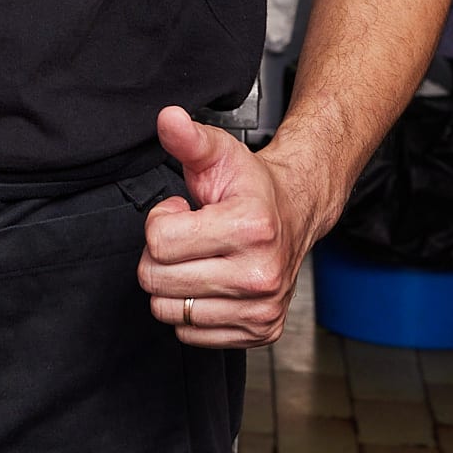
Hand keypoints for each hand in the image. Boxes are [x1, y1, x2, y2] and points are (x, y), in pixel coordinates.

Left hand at [139, 106, 333, 348]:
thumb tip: (168, 119)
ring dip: (173, 284)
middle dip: (161, 254)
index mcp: (251, 227)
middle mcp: (261, 273)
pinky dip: (190, 310)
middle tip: (189, 236)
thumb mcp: (218, 153)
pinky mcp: (260, 331)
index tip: (183, 212)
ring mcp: (263, 308)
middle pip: (157, 280)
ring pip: (168, 311)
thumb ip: (188, 138)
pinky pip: (189, 333)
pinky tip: (210, 282)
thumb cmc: (251, 186)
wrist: (295, 212)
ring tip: (199, 258)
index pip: (158, 241)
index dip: (161, 221)